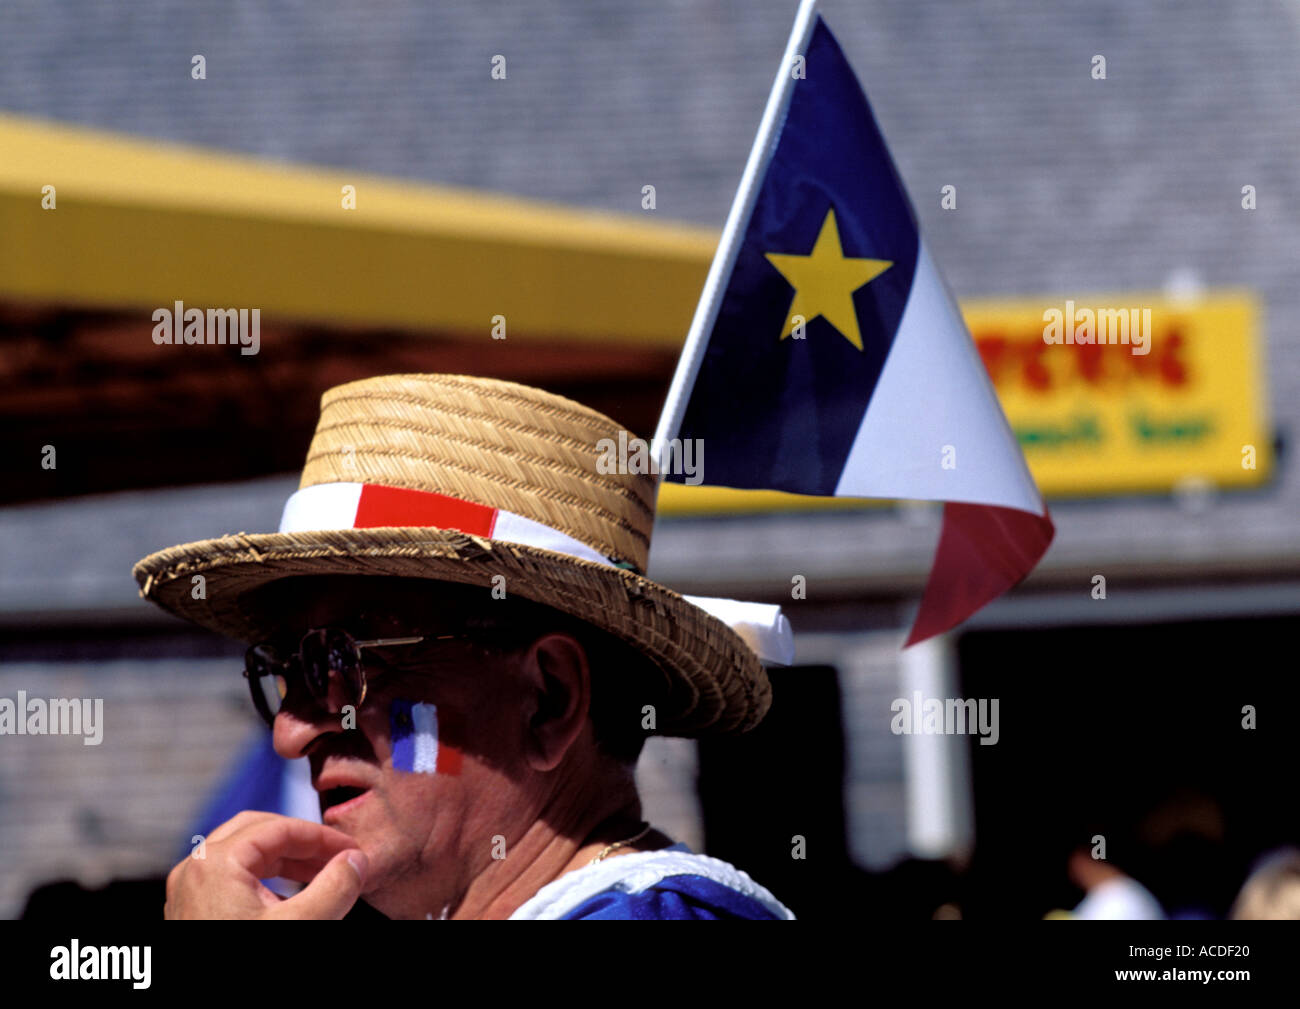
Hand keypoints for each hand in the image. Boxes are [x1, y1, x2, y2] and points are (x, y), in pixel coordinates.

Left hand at [166, 811, 367, 918]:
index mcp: (216, 863)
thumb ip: (335, 887)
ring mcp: (189, 893)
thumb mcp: (301, 926)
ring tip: (322, 879)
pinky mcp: (192, 915)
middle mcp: (196, 870)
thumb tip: (355, 861)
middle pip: (258, 833)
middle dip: (303, 844)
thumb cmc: (239, 976)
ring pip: (245, 857)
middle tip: (336, 858)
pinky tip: (291, 902)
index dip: (323, 837)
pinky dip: (267, 883)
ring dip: (287, 863)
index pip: (280, 828)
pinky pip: (233, 882)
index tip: (352, 851)